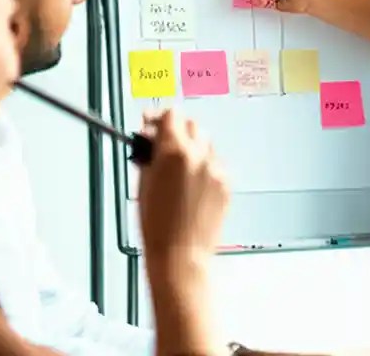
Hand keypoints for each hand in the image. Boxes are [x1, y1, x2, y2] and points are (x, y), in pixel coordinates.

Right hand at [137, 108, 229, 260]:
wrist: (180, 254)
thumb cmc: (156, 225)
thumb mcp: (143, 184)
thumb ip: (149, 155)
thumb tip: (150, 140)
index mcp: (174, 152)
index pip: (171, 115)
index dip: (159, 118)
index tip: (152, 125)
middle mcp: (199, 155)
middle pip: (191, 124)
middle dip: (177, 130)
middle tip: (164, 144)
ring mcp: (216, 169)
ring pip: (206, 143)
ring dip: (192, 147)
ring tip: (178, 168)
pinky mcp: (226, 183)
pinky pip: (215, 164)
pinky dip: (204, 166)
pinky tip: (191, 185)